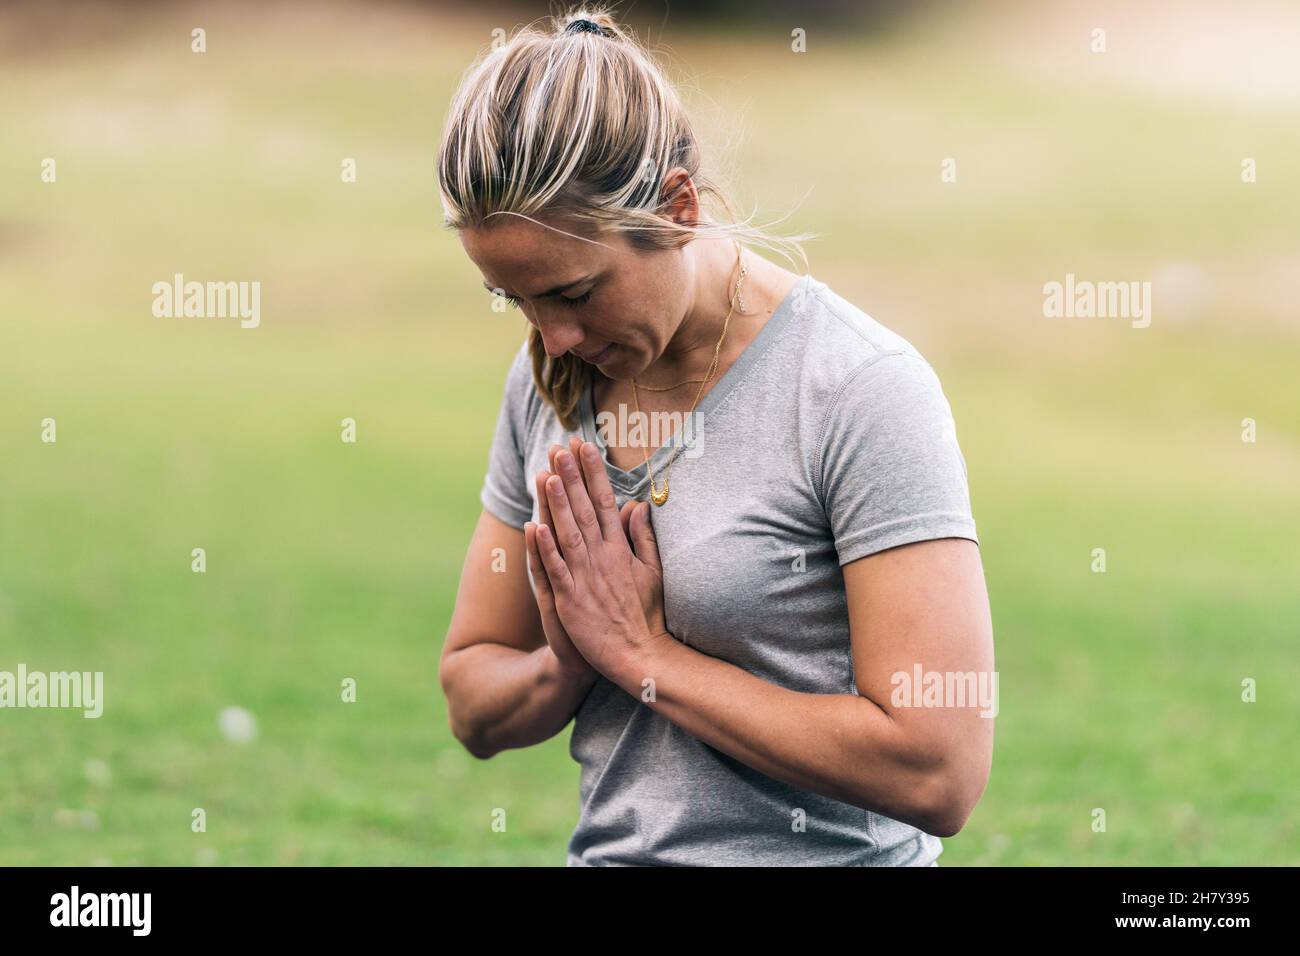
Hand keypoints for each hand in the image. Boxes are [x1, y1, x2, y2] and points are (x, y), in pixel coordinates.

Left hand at [529, 440, 667, 676]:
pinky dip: (545, 549)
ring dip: (558, 504)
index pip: (606, 502)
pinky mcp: (571, 601)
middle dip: (572, 477)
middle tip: (560, 447)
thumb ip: (643, 538)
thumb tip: (638, 506)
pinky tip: (535, 526)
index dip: (594, 474)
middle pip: (584, 510)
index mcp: (620, 550)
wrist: (640, 656)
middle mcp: (602, 558)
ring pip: (568, 534)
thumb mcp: (653, 572)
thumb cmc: (647, 616)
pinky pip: (555, 571)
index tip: (586, 447)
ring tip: (547, 473)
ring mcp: (585, 578)